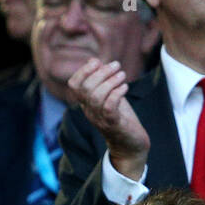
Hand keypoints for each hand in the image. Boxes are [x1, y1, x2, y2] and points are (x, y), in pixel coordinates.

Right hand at [68, 59, 150, 181]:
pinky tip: (125, 88)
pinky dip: (117, 93)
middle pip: (85, 88)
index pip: (74, 85)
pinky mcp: (113, 124)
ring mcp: (100, 118)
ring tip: (122, 76)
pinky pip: (109, 107)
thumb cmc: (121, 118)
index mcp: (86, 103)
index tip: (98, 62)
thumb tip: (94, 60)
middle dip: (102, 72)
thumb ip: (102, 80)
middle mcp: (89, 111)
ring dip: (111, 81)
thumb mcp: (110, 95)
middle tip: (116, 66)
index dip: (84, 70)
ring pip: (96, 97)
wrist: (130, 144)